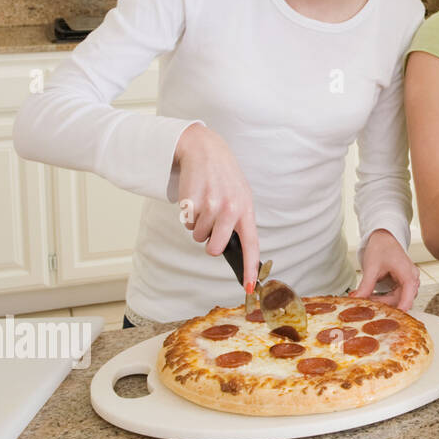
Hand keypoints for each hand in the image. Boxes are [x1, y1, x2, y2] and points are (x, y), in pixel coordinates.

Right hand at [175, 124, 259, 288]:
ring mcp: (209, 207)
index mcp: (245, 210)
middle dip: (210, 244)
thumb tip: (237, 249)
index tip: (250, 287)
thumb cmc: (225, 178)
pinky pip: (187, 225)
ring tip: (205, 205)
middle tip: (211, 228)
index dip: (250, 268)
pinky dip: (189, 217)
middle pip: (214, 248)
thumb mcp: (241, 196)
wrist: (205, 151)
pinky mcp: (190, 203)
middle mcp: (229, 210)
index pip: (250, 245)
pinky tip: (196, 200)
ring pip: (198, 236)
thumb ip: (240, 221)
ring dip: (199, 226)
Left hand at [352, 229, 420, 310]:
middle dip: (384, 305)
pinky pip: (395, 296)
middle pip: (402, 300)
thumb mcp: (371, 267)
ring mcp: (408, 281)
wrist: (383, 237)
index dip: (402, 308)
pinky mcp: (402, 283)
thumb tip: (358, 300)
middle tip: (366, 306)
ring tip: (366, 300)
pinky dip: (383, 298)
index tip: (392, 318)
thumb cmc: (381, 247)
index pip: (409, 295)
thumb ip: (366, 286)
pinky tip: (371, 297)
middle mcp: (411, 279)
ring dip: (382, 302)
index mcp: (408, 273)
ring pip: (398, 300)